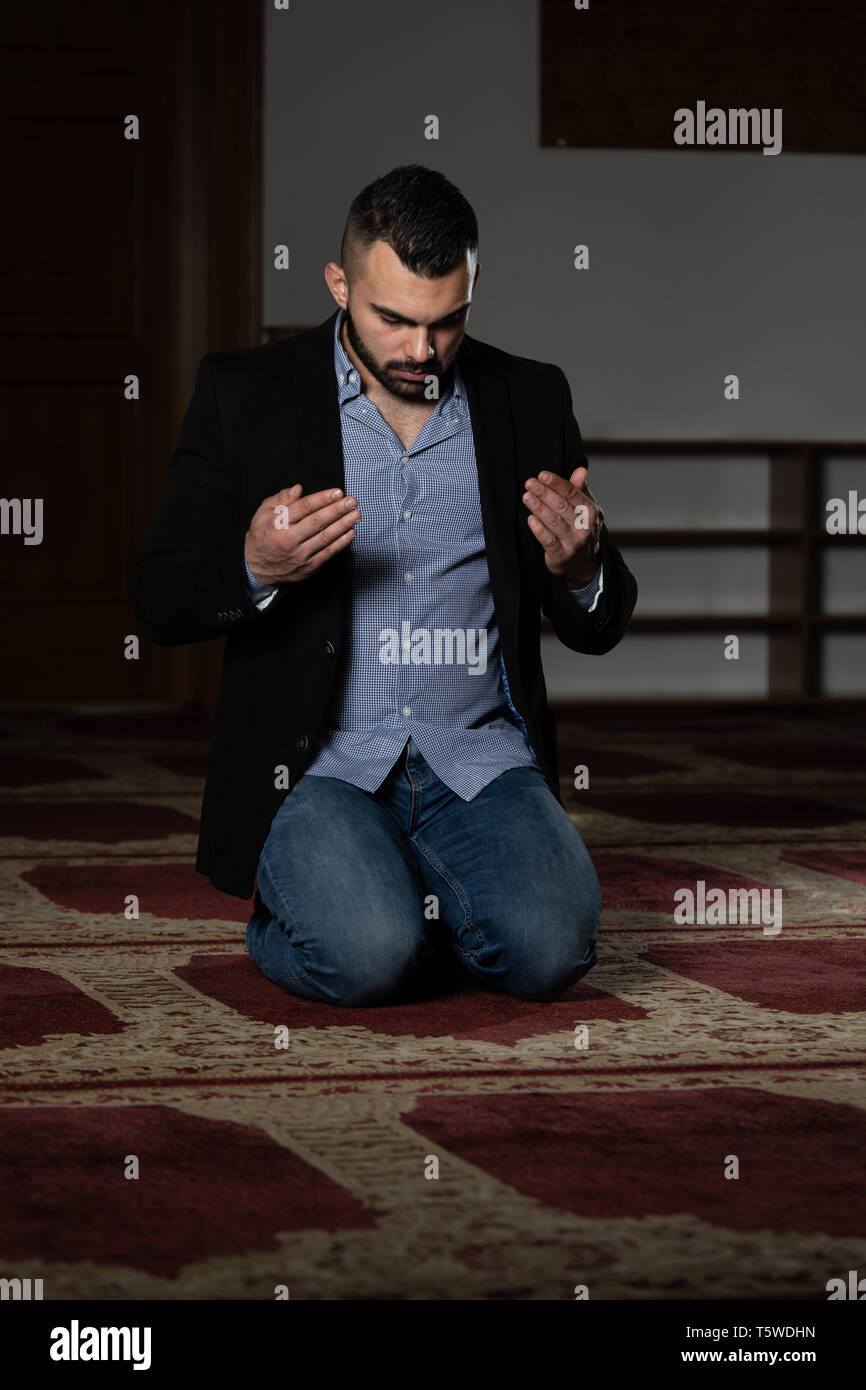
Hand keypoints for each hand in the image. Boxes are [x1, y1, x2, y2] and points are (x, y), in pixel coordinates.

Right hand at [244, 484, 360, 584]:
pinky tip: (351, 532)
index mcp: (278, 524)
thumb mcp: (263, 513)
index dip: (323, 499)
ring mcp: (300, 554)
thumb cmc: (262, 536)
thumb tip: (298, 489)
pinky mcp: (308, 566)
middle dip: (337, 510)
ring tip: (356, 515)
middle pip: (317, 522)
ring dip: (344, 525)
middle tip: (352, 501)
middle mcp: (289, 539)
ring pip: (325, 537)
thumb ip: (281, 499)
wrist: (257, 567)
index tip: (338, 492)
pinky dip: (341, 543)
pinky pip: (327, 553)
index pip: (304, 508)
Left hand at [522, 466, 602, 585]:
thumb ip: (579, 490)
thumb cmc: (580, 529)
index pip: (573, 494)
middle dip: (545, 493)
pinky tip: (530, 519)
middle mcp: (585, 527)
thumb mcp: (584, 509)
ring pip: (554, 522)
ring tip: (526, 497)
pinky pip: (549, 541)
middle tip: (530, 483)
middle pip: (562, 506)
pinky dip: (539, 529)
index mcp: (591, 512)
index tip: (542, 475)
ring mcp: (574, 542)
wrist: (583, 563)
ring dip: (539, 508)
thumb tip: (581, 470)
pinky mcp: (561, 555)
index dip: (557, 483)